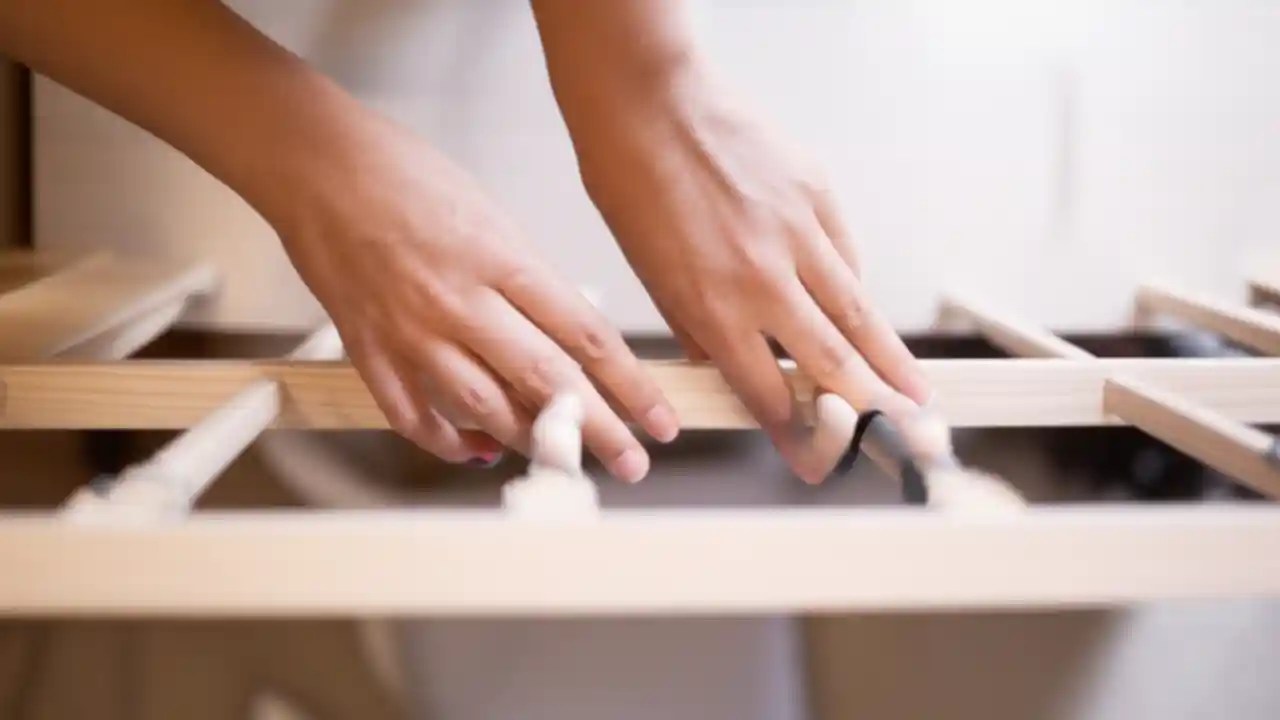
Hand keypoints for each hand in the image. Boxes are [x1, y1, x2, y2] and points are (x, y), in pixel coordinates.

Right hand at [275, 113, 677, 480]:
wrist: (315, 165)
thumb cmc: (402, 174)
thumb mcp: (491, 217)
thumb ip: (527, 281)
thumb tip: (564, 336)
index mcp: (502, 260)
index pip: (585, 336)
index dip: (630, 385)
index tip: (657, 417)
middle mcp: (462, 302)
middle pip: (548, 380)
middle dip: (598, 431)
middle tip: (631, 463)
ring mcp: (413, 332)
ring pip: (485, 408)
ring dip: (531, 442)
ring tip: (562, 461)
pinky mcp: (370, 351)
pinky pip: (415, 416)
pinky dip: (450, 442)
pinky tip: (478, 449)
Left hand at [563, 69, 930, 482]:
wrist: (650, 102)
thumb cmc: (633, 185)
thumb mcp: (651, 275)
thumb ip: (698, 326)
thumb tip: (726, 363)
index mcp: (714, 308)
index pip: (768, 391)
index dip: (797, 433)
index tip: (818, 458)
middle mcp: (764, 280)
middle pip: (831, 360)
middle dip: (871, 408)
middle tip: (907, 438)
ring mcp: (798, 235)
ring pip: (857, 311)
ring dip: (891, 359)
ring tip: (919, 394)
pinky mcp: (817, 194)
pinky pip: (846, 256)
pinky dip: (853, 288)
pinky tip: (862, 311)